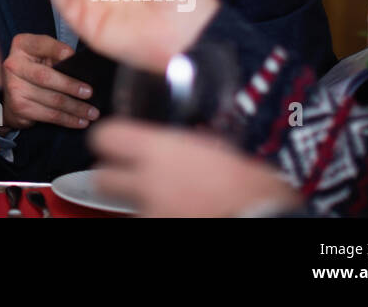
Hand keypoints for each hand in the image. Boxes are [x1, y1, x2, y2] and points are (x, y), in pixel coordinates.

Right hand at [2, 33, 98, 130]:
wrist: (13, 91)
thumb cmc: (37, 68)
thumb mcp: (44, 54)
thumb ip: (57, 55)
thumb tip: (82, 67)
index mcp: (22, 45)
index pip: (41, 45)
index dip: (57, 50)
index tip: (73, 56)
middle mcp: (13, 64)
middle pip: (45, 77)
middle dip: (70, 85)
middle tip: (89, 92)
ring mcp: (14, 88)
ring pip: (51, 100)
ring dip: (75, 108)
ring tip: (92, 112)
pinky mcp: (19, 108)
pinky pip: (49, 115)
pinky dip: (68, 119)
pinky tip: (81, 121)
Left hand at [90, 118, 301, 216]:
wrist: (266, 221)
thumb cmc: (254, 187)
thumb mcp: (223, 148)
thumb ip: (196, 141)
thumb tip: (191, 136)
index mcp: (161, 151)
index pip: (105, 137)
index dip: (109, 137)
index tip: (117, 138)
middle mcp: (149, 184)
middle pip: (100, 178)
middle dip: (111, 176)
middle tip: (128, 173)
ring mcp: (152, 213)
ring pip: (124, 205)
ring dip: (136, 201)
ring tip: (161, 198)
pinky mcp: (160, 232)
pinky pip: (145, 220)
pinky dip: (154, 216)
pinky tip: (174, 213)